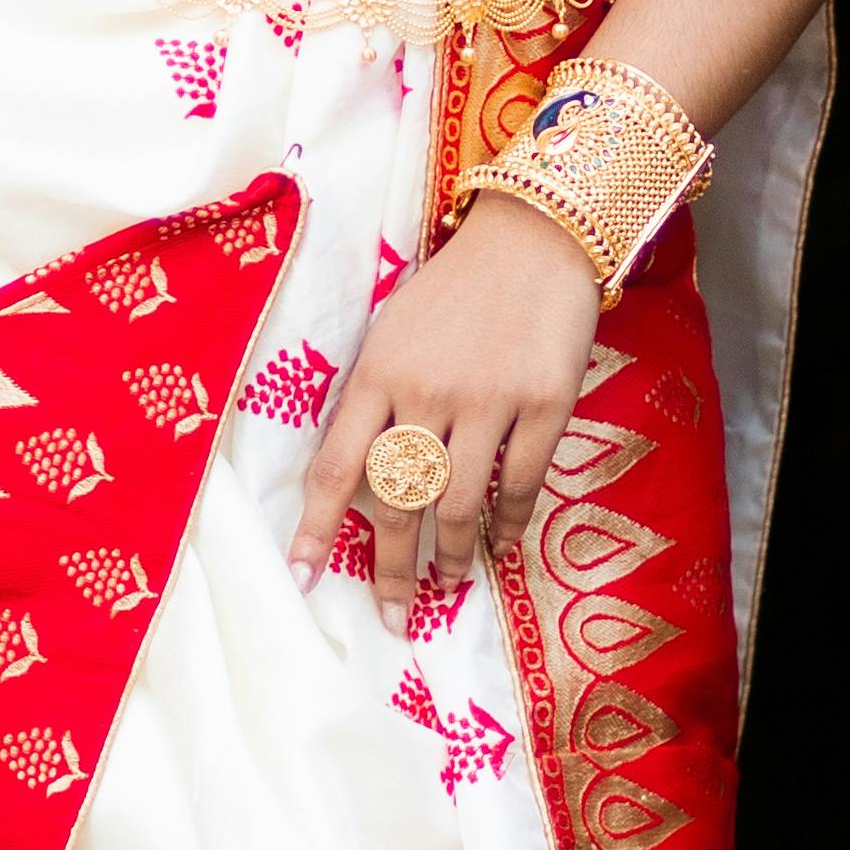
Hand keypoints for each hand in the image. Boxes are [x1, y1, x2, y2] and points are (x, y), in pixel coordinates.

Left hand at [294, 198, 604, 628]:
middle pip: (399, 503)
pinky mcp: (546, 403)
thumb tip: (358, 481)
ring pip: (458, 504)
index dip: (317, 530)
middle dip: (392, 570)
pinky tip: (499, 545)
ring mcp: (489, 399)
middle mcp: (428, 390)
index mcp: (379, 371)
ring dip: (449, 556)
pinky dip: (507, 525)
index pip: (336, 467)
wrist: (534, 236)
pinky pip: (521, 485)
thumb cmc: (455, 289)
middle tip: (395, 613)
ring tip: (448, 581)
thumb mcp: (394, 332)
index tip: (302, 578)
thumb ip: (375, 398)